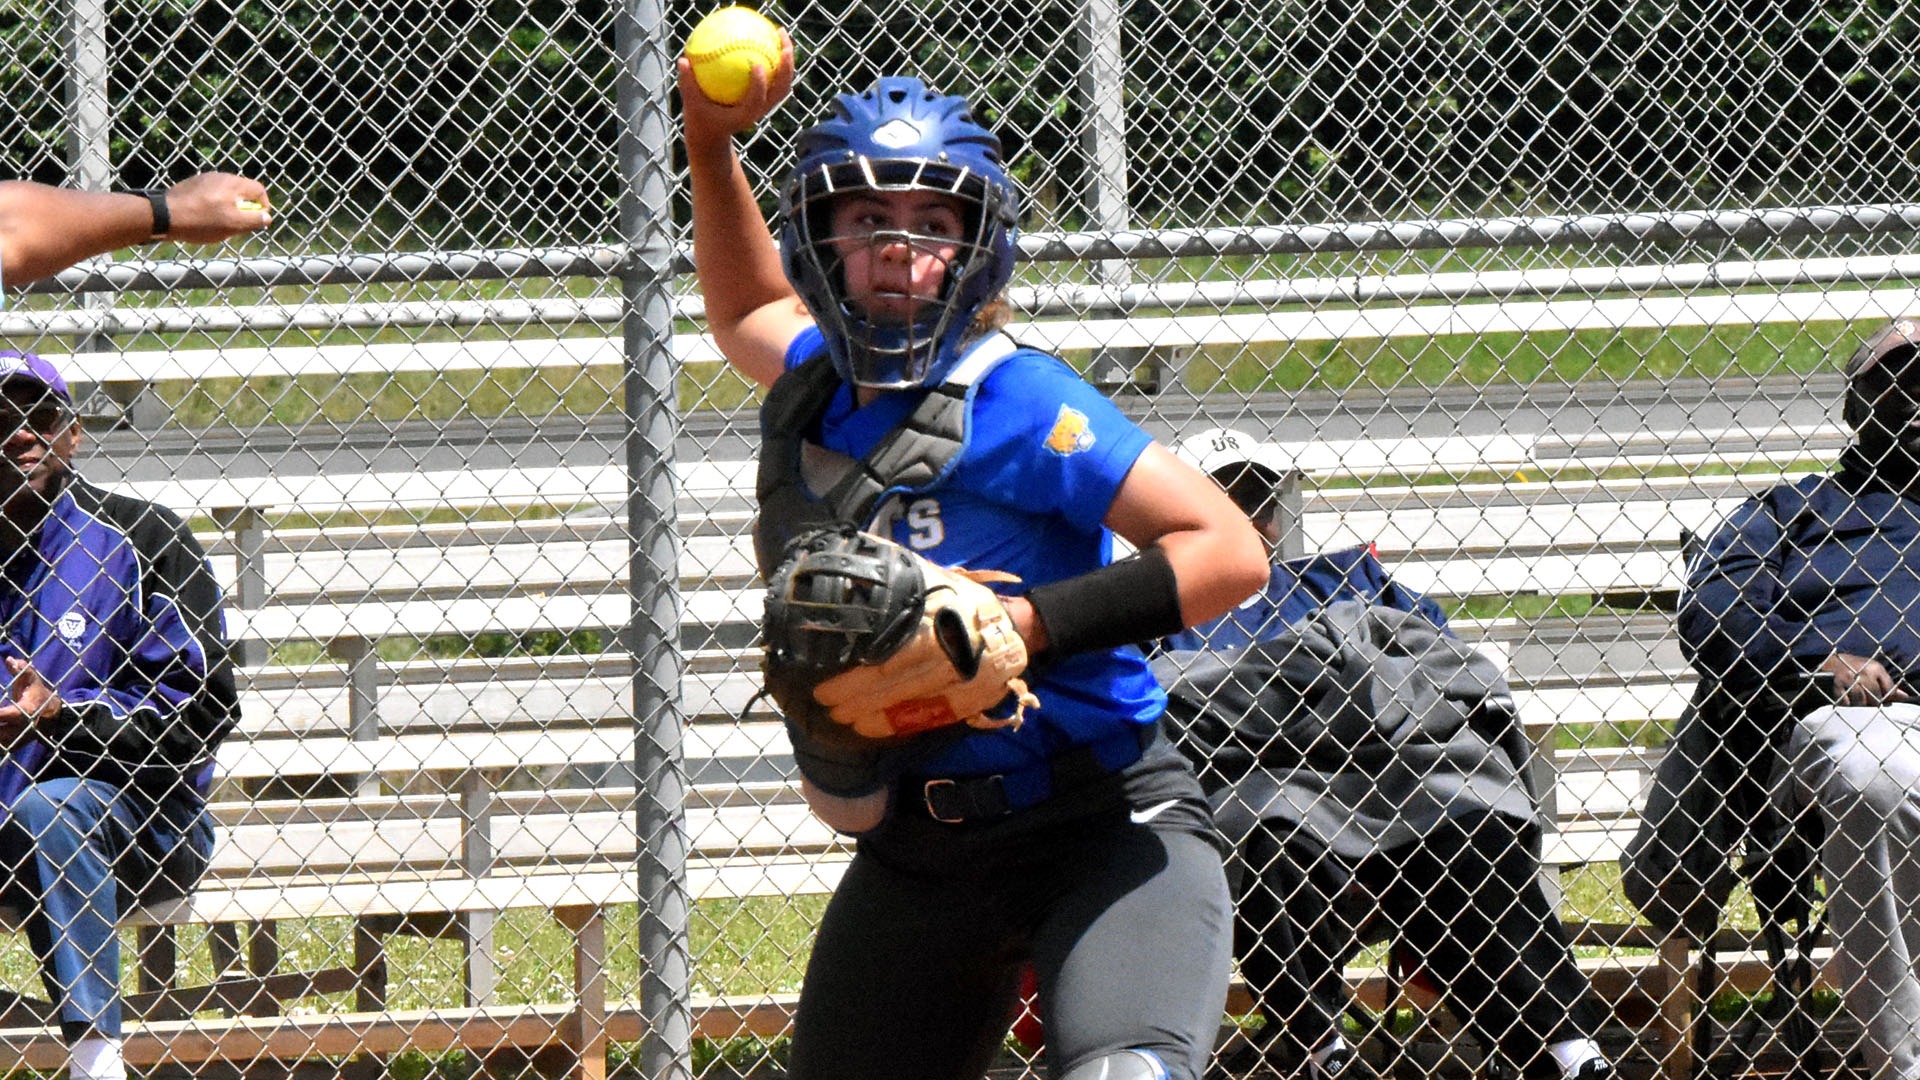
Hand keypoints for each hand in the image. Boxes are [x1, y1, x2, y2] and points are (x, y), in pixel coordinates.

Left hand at [0, 656, 58, 749]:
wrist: (55, 717)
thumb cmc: (40, 696)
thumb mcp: (34, 682)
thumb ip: (23, 671)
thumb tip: (10, 660)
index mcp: (25, 711)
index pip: (4, 715)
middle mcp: (21, 727)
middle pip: (0, 732)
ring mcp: (18, 738)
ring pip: (1, 742)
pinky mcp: (15, 745)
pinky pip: (2, 747)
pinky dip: (0, 744)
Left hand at [163, 172, 271, 242]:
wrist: (164, 215)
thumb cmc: (201, 221)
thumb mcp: (233, 225)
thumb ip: (254, 220)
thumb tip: (266, 217)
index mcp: (233, 183)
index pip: (259, 190)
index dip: (264, 206)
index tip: (257, 221)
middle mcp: (220, 176)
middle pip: (242, 191)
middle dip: (244, 208)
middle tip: (237, 225)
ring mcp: (204, 179)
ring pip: (225, 193)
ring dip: (228, 207)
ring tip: (219, 224)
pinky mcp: (191, 184)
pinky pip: (210, 194)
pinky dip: (213, 205)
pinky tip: (203, 218)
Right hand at [677, 32, 794, 147]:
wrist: (714, 135)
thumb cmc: (701, 119)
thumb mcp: (690, 104)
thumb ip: (687, 84)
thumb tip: (682, 60)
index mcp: (744, 115)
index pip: (756, 100)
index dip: (759, 84)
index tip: (757, 64)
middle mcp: (759, 110)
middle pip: (780, 89)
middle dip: (786, 67)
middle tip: (783, 43)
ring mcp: (765, 105)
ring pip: (783, 83)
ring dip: (787, 60)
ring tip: (781, 34)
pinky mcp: (765, 99)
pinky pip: (775, 77)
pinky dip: (776, 59)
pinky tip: (768, 39)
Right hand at [1821, 652, 1909, 705]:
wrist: (1831, 660)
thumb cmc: (1856, 668)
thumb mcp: (1873, 672)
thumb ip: (1888, 685)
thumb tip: (1904, 696)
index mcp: (1876, 667)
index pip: (1889, 690)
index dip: (1886, 698)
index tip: (1880, 700)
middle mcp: (1864, 671)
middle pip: (1875, 697)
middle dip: (1872, 703)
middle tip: (1867, 702)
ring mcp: (1849, 677)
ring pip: (1861, 701)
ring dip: (1859, 705)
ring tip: (1857, 704)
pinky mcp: (1836, 683)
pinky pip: (1845, 701)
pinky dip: (1846, 705)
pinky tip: (1846, 702)